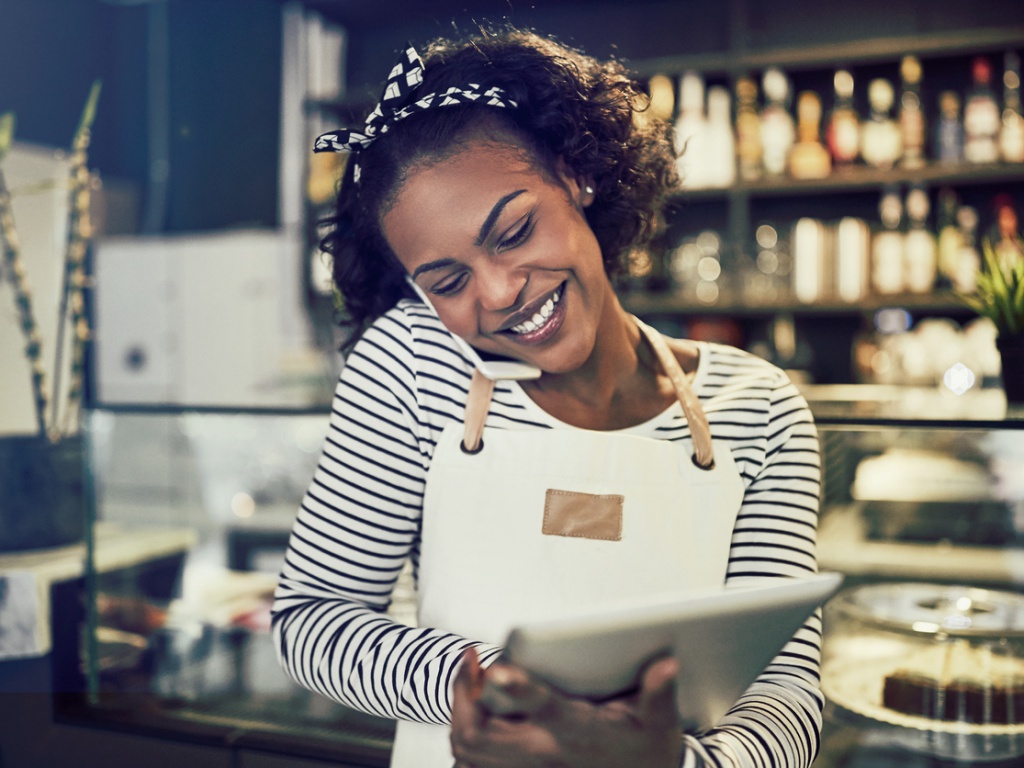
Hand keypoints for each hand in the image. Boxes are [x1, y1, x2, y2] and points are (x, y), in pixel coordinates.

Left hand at [451, 648, 684, 767]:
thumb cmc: (646, 753)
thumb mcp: (659, 725)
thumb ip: (659, 693)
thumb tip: (666, 665)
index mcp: (576, 732)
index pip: (542, 708)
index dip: (517, 688)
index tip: (497, 667)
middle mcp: (544, 754)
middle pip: (479, 733)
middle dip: (464, 694)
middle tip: (470, 661)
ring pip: (468, 751)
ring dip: (460, 715)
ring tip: (467, 681)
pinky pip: (473, 766)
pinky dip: (464, 744)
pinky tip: (473, 716)